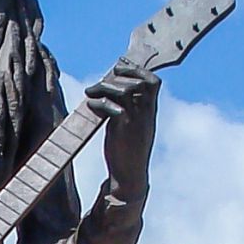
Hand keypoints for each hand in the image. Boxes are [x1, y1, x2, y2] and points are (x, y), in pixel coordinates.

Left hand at [85, 60, 159, 200]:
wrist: (130, 176)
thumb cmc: (127, 151)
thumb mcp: (129, 125)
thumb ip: (126, 108)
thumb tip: (111, 92)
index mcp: (149, 111)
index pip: (153, 82)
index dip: (137, 70)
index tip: (120, 67)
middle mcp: (146, 113)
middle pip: (142, 81)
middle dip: (122, 74)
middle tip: (103, 78)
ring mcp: (137, 121)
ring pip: (127, 91)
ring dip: (106, 86)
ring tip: (90, 91)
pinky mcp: (124, 131)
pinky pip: (113, 108)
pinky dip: (100, 102)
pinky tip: (90, 104)